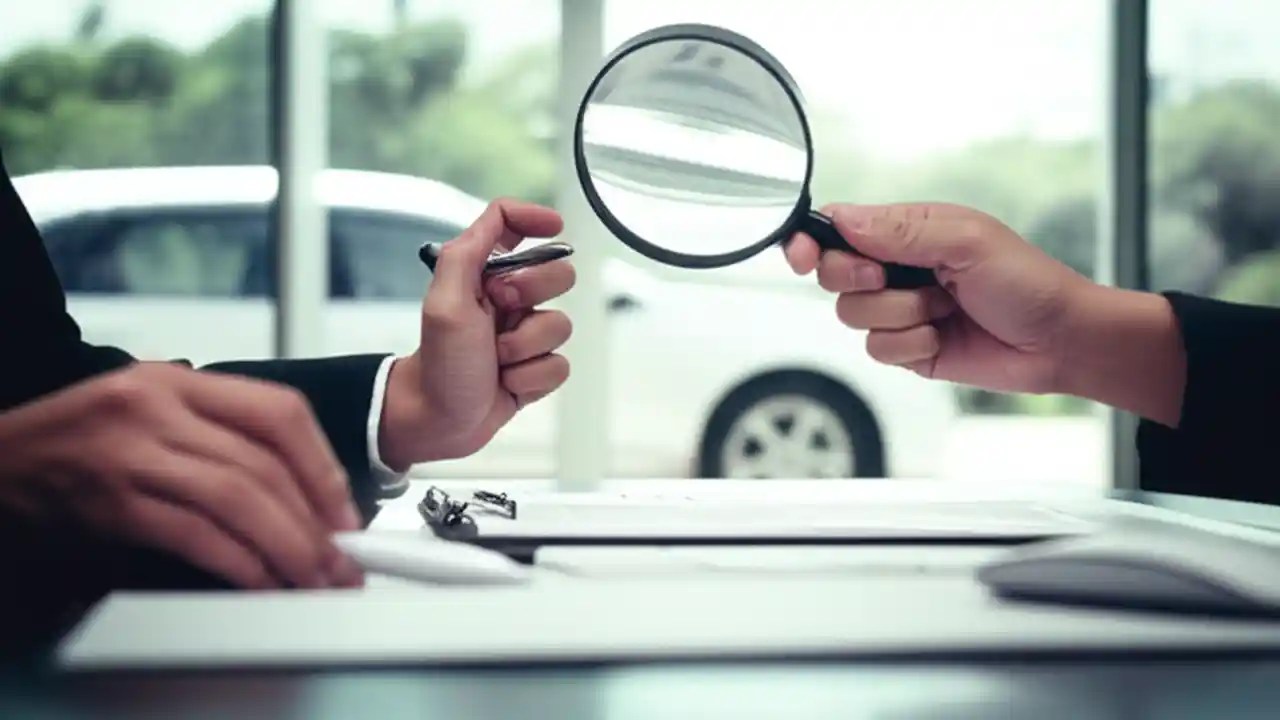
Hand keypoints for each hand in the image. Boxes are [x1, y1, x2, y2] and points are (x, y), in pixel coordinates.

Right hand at [0, 363, 364, 589]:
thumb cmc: (77, 437)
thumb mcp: (151, 407)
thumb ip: (219, 432)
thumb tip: (299, 485)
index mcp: (177, 381)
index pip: (278, 412)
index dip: (323, 465)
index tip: (345, 508)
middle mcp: (158, 410)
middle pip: (264, 465)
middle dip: (316, 520)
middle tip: (341, 557)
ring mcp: (132, 456)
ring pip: (238, 501)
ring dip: (289, 547)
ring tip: (315, 576)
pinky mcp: (112, 505)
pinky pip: (195, 537)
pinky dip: (240, 564)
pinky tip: (263, 581)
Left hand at [379, 198, 574, 467]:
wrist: (438, 421)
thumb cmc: (439, 363)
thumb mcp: (445, 302)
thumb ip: (466, 255)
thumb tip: (501, 215)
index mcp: (481, 274)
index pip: (509, 225)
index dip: (534, 218)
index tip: (553, 227)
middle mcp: (506, 300)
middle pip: (556, 273)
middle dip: (533, 296)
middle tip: (501, 312)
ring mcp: (523, 334)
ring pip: (561, 324)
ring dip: (527, 348)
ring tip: (497, 361)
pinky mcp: (535, 367)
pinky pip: (560, 364)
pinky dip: (533, 378)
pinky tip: (508, 383)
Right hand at [784, 202, 1185, 425]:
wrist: (1058, 340)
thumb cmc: (1025, 280)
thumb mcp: (965, 240)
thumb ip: (900, 229)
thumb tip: (842, 218)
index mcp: (904, 232)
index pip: (837, 230)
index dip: (810, 241)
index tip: (802, 253)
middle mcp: (895, 268)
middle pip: (832, 276)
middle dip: (863, 280)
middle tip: (903, 278)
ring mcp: (899, 310)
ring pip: (853, 317)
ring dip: (901, 315)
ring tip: (944, 309)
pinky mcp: (907, 349)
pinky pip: (878, 351)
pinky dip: (912, 346)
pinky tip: (944, 338)